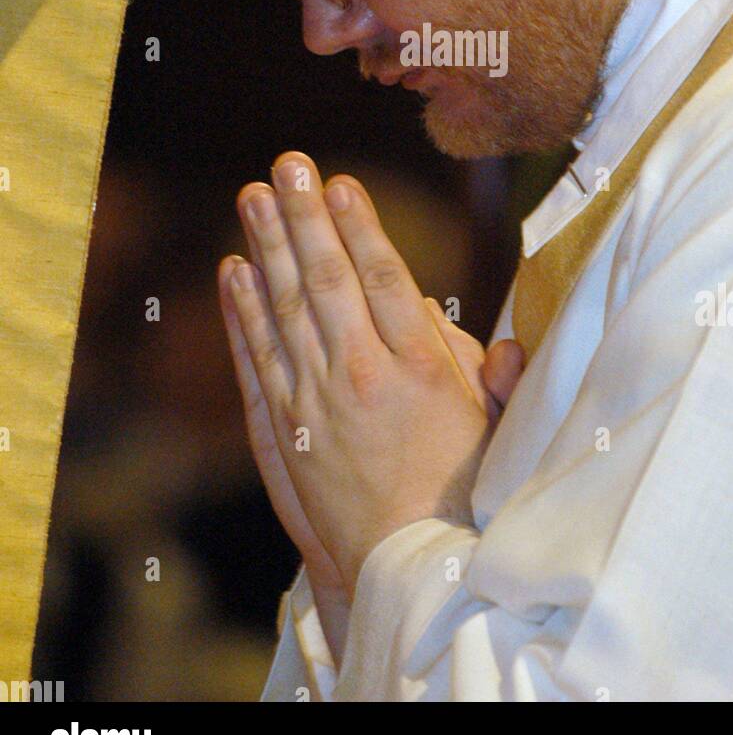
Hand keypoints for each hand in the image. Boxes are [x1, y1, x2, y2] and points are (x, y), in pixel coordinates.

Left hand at [222, 152, 521, 598]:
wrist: (407, 570)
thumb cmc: (463, 493)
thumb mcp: (496, 428)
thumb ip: (487, 371)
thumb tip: (471, 327)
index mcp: (422, 370)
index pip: (384, 279)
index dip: (360, 226)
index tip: (342, 182)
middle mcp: (363, 377)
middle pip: (328, 280)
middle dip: (306, 217)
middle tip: (288, 164)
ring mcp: (317, 403)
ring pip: (286, 309)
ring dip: (266, 248)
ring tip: (253, 196)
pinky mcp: (287, 428)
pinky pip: (259, 358)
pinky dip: (242, 312)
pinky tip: (233, 271)